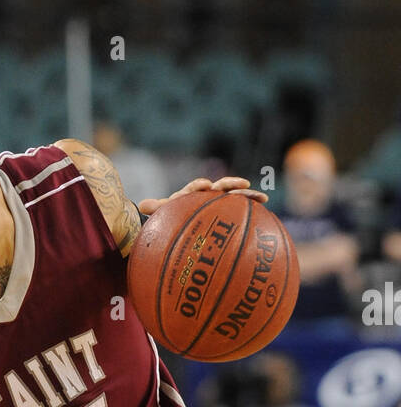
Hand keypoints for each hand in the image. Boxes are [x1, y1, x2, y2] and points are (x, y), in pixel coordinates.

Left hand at [139, 176, 268, 216]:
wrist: (185, 222)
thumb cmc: (175, 218)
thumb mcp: (165, 215)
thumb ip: (157, 209)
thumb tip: (141, 205)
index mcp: (193, 194)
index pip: (196, 187)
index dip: (199, 186)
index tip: (205, 187)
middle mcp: (209, 195)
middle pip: (221, 187)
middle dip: (231, 184)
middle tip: (242, 184)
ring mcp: (222, 202)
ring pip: (236, 196)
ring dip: (248, 195)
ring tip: (262, 197)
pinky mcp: (231, 211)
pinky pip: (244, 210)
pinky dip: (255, 209)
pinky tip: (267, 212)